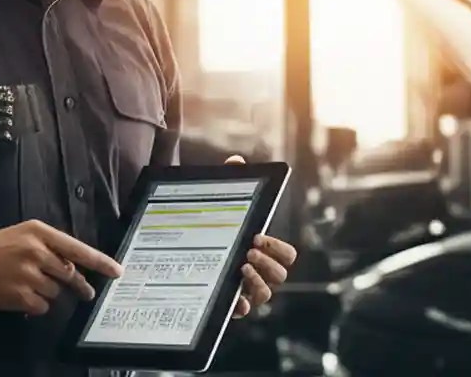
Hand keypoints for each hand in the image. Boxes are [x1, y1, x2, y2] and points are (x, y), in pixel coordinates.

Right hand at [0, 220, 122, 315]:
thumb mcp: (20, 236)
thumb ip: (47, 248)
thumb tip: (74, 268)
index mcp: (38, 232)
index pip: (77, 248)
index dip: (100, 262)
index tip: (117, 272)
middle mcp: (36, 250)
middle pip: (70, 273)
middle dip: (78, 285)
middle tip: (85, 292)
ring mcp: (28, 274)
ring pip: (56, 292)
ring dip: (47, 293)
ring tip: (24, 285)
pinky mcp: (19, 295)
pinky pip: (42, 306)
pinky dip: (35, 306)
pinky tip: (18, 296)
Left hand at [224, 155, 297, 318]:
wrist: (183, 250)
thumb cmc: (209, 226)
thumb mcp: (216, 204)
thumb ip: (228, 181)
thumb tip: (236, 160)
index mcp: (261, 250)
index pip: (287, 254)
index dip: (277, 247)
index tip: (257, 236)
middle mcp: (258, 271)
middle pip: (281, 274)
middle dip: (269, 262)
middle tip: (248, 250)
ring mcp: (245, 289)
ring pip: (266, 294)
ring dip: (258, 281)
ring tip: (240, 266)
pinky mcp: (229, 303)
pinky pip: (244, 310)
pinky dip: (242, 304)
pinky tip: (233, 296)